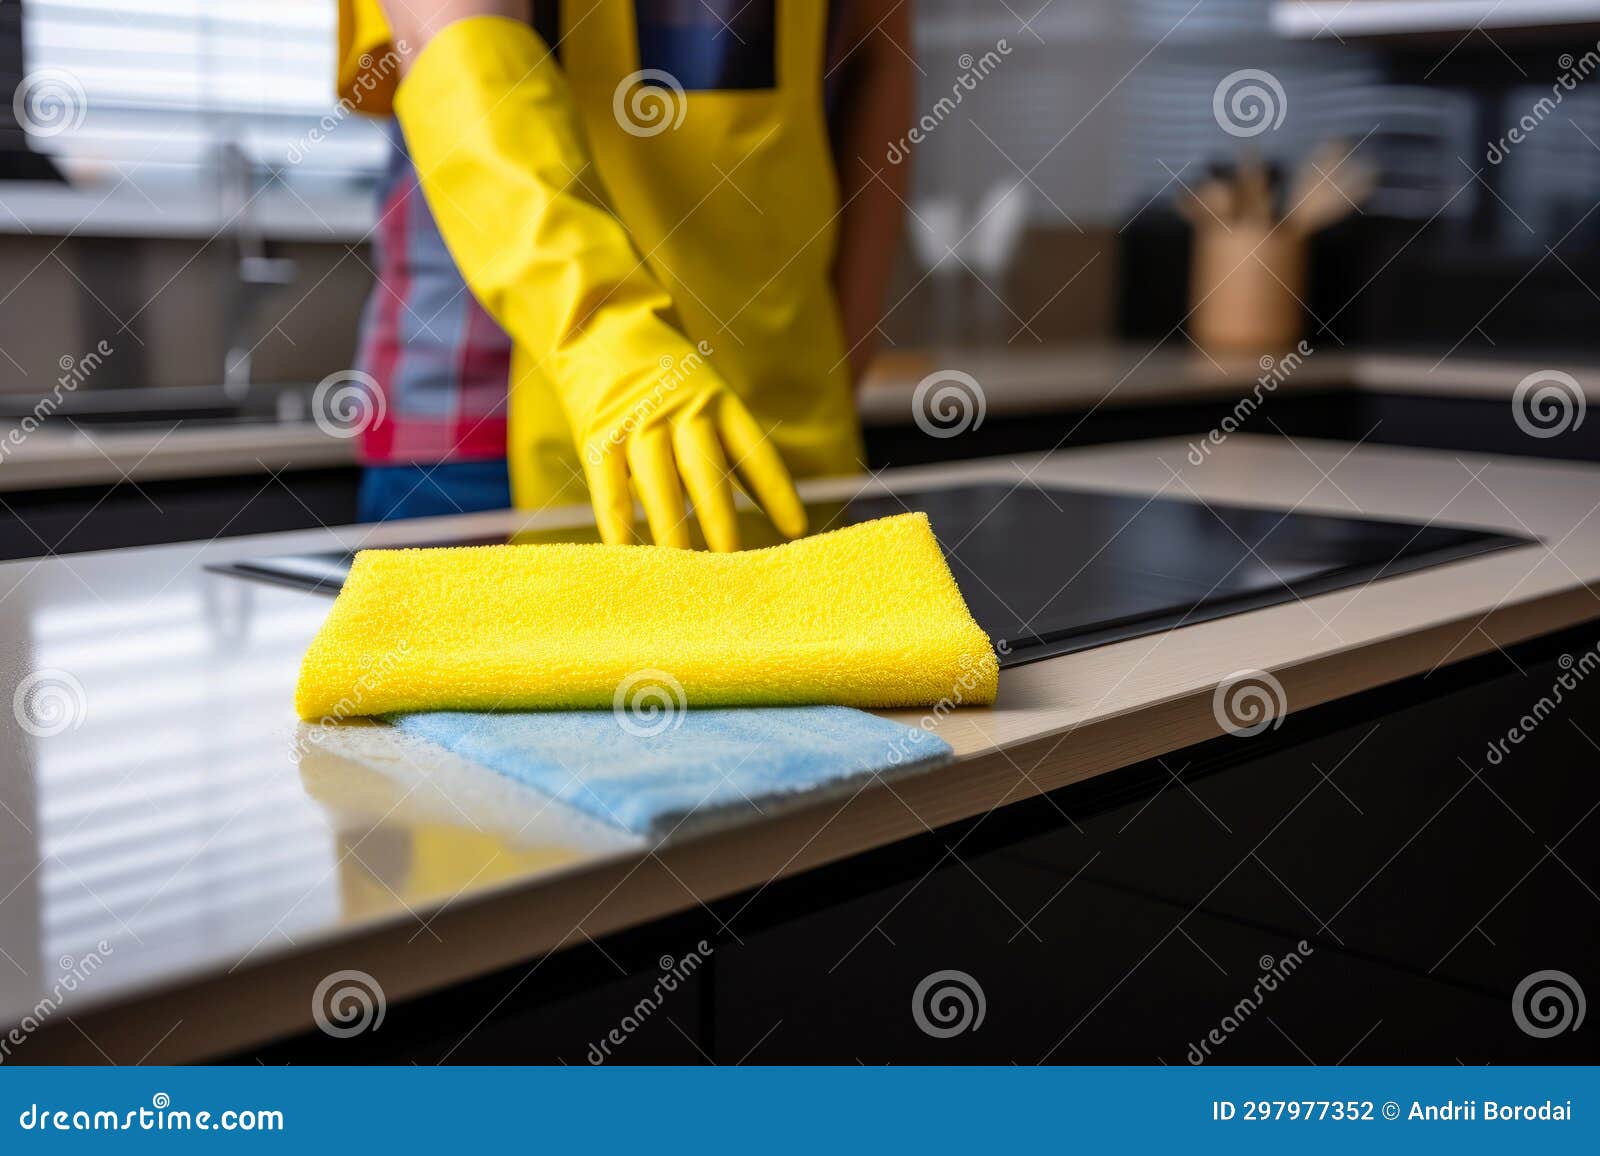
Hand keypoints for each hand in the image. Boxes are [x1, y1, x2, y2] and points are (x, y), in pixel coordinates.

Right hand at [579, 350, 806, 550]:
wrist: (601, 326)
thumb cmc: (669, 379)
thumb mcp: (711, 398)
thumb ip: (734, 450)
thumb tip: (776, 512)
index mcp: (719, 401)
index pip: (753, 450)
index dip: (775, 491)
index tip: (795, 530)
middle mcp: (681, 410)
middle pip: (704, 470)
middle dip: (719, 518)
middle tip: (733, 562)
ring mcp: (638, 422)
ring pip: (658, 481)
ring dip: (670, 528)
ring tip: (681, 570)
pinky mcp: (599, 435)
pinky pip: (609, 485)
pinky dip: (617, 521)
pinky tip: (625, 553)